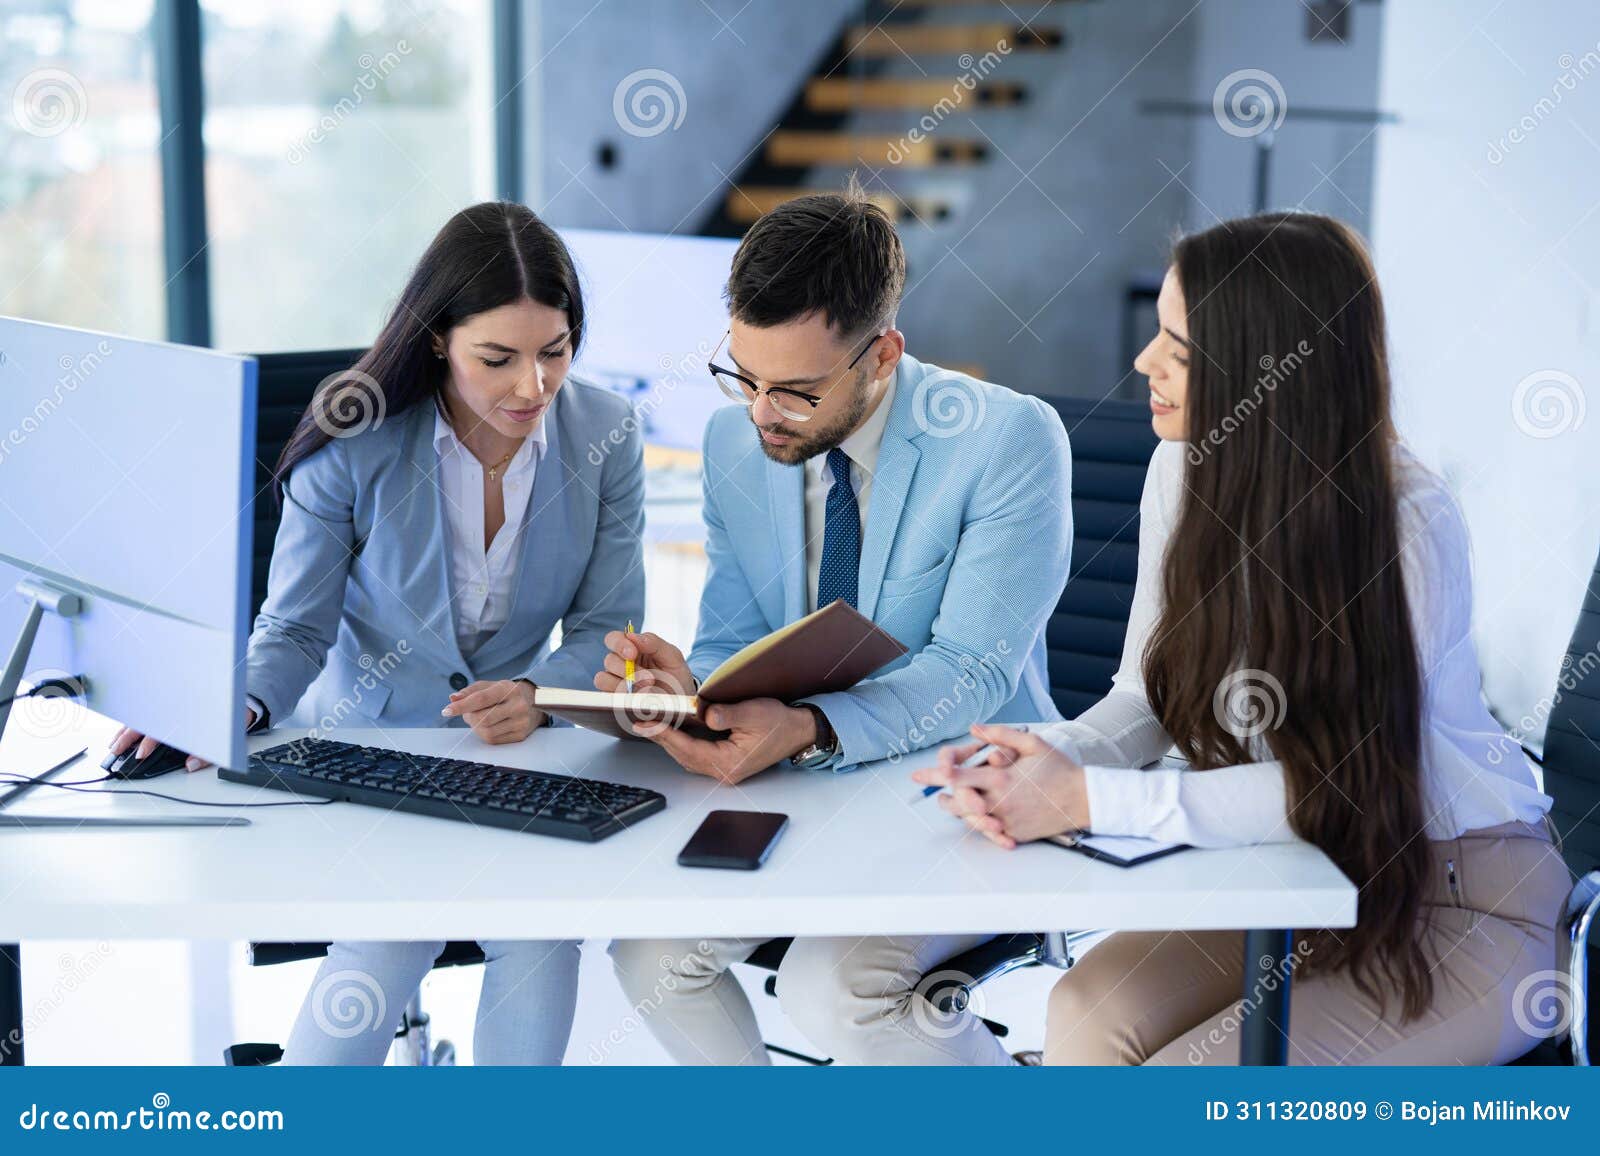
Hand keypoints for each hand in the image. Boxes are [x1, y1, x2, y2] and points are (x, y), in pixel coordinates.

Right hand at [108, 705, 257, 772]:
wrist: (242, 690)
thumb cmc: (235, 712)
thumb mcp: (230, 732)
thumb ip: (210, 751)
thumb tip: (191, 765)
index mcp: (187, 714)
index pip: (163, 730)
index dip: (150, 743)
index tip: (140, 755)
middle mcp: (176, 707)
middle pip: (146, 722)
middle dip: (128, 738)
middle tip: (115, 752)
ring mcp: (171, 703)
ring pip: (142, 716)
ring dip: (126, 730)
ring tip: (114, 744)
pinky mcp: (170, 700)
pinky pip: (146, 710)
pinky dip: (132, 721)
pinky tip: (123, 730)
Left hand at [441, 679, 544, 743]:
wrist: (532, 703)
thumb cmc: (504, 694)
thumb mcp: (488, 686)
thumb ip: (469, 692)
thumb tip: (452, 699)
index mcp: (508, 689)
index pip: (481, 699)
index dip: (462, 706)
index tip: (446, 711)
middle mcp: (518, 705)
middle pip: (482, 719)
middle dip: (469, 717)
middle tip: (469, 713)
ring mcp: (521, 722)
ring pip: (486, 732)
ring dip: (476, 727)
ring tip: (480, 718)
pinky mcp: (520, 735)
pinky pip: (493, 740)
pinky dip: (485, 734)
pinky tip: (489, 726)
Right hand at [594, 630, 695, 696]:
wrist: (681, 703)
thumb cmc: (676, 677)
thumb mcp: (673, 657)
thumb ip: (654, 643)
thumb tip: (632, 635)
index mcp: (633, 648)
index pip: (614, 639)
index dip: (619, 644)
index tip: (632, 653)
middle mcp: (621, 664)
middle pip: (609, 660)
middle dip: (627, 669)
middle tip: (649, 679)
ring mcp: (616, 682)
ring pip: (604, 678)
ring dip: (625, 685)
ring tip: (648, 691)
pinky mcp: (615, 699)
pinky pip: (607, 696)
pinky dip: (621, 697)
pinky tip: (637, 700)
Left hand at [648, 699, 814, 784]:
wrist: (797, 731)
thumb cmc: (779, 722)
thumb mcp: (755, 712)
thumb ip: (729, 715)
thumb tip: (706, 715)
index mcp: (730, 763)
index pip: (690, 750)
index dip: (667, 736)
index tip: (649, 723)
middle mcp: (723, 771)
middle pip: (683, 755)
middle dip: (662, 738)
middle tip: (640, 721)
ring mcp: (722, 768)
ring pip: (687, 755)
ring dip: (669, 739)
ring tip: (650, 722)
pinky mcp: (722, 761)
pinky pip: (695, 753)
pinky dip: (681, 740)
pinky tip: (671, 727)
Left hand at [910, 723, 1089, 848]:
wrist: (1083, 800)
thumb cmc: (1059, 770)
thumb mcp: (1032, 744)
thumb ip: (1000, 734)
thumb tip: (974, 727)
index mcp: (1001, 779)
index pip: (957, 777)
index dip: (934, 774)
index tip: (917, 775)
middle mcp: (999, 802)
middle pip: (957, 804)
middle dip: (943, 798)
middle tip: (938, 794)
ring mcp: (1006, 821)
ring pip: (969, 820)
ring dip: (959, 810)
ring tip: (955, 802)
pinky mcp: (1013, 833)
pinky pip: (987, 830)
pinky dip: (979, 822)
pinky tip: (979, 814)